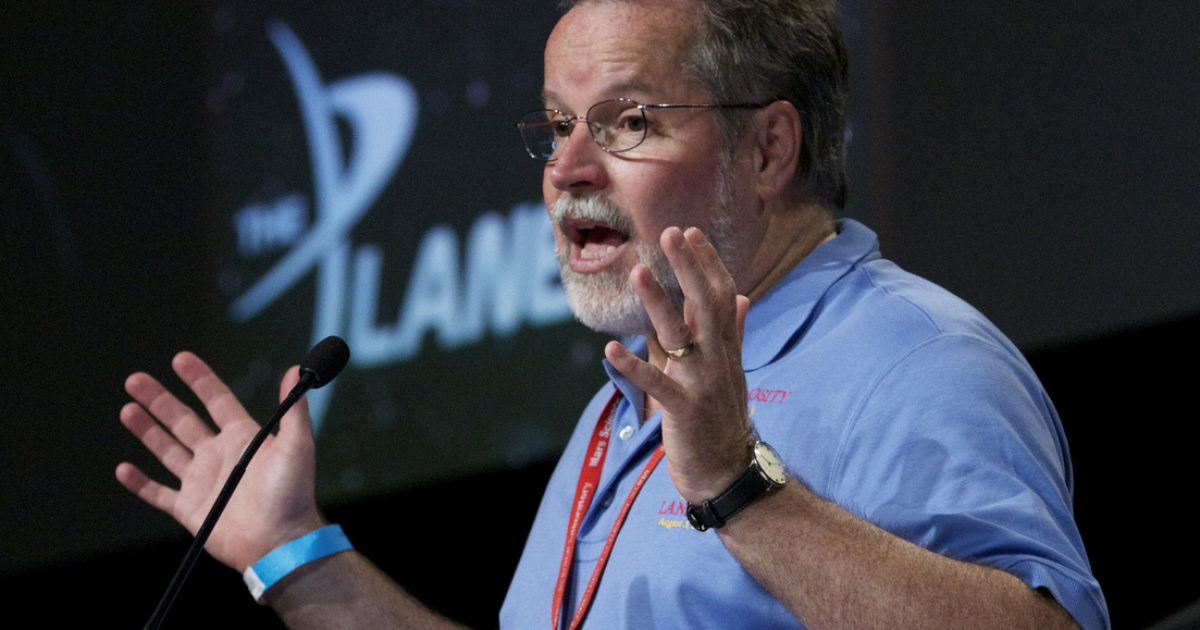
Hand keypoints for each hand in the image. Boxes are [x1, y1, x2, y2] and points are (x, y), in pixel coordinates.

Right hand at [115, 352, 324, 570]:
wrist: (279, 542)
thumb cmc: (293, 494)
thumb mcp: (297, 446)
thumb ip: (293, 409)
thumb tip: (298, 369)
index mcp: (243, 438)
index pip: (216, 400)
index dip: (198, 379)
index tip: (180, 359)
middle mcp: (220, 455)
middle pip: (183, 421)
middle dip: (159, 400)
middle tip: (135, 380)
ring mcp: (203, 481)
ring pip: (166, 450)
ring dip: (146, 431)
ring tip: (127, 410)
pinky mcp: (190, 509)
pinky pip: (158, 493)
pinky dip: (139, 483)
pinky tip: (123, 468)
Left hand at [605, 226, 753, 501]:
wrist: (729, 473)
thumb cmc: (723, 420)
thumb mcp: (731, 371)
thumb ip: (731, 332)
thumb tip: (741, 296)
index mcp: (726, 348)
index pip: (721, 295)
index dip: (707, 263)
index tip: (691, 232)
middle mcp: (717, 360)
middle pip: (705, 304)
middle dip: (688, 267)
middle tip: (670, 232)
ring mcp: (701, 384)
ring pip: (679, 335)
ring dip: (657, 302)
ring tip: (638, 271)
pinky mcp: (682, 410)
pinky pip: (656, 384)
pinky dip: (633, 366)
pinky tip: (609, 348)